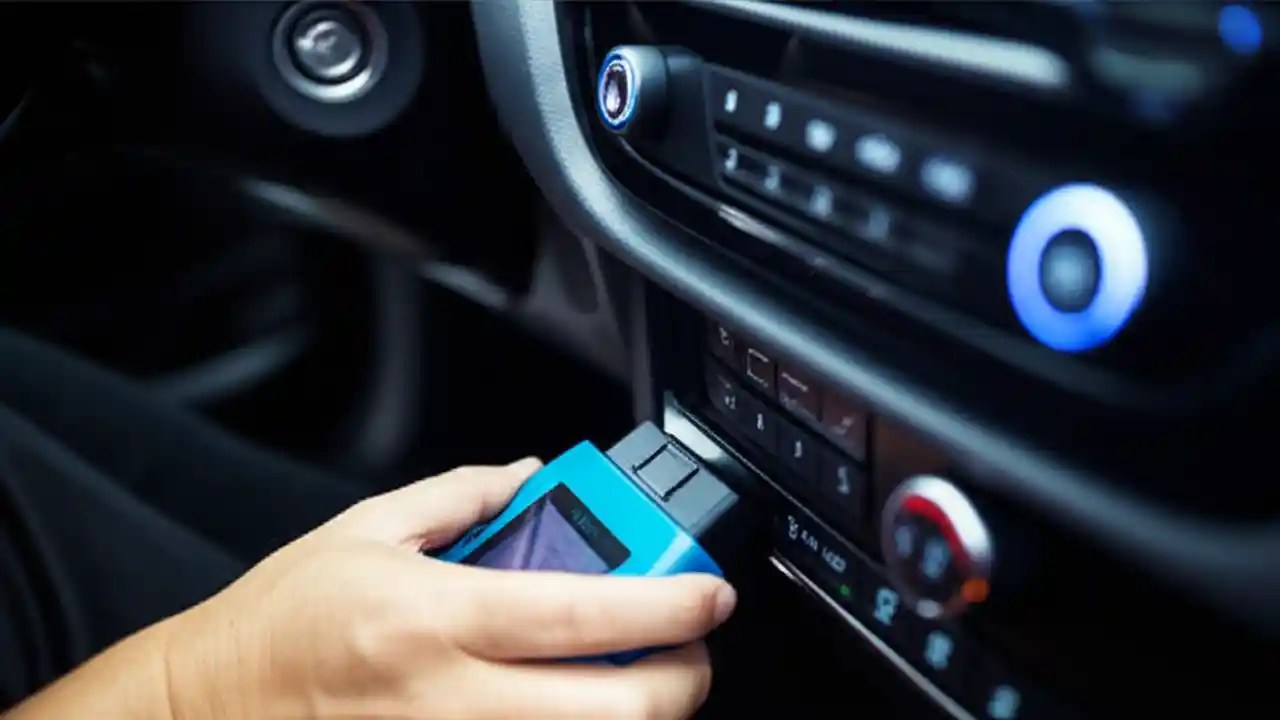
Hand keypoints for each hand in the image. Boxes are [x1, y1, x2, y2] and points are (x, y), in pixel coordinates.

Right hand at [162, 458, 736, 718]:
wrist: (209, 708)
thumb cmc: (283, 622)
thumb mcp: (367, 529)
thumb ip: (462, 495)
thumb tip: (532, 475)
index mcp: (437, 616)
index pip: (585, 615)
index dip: (670, 603)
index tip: (709, 593)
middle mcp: (451, 699)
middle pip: (616, 712)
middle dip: (682, 682)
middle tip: (688, 648)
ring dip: (640, 719)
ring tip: (640, 681)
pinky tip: (578, 708)